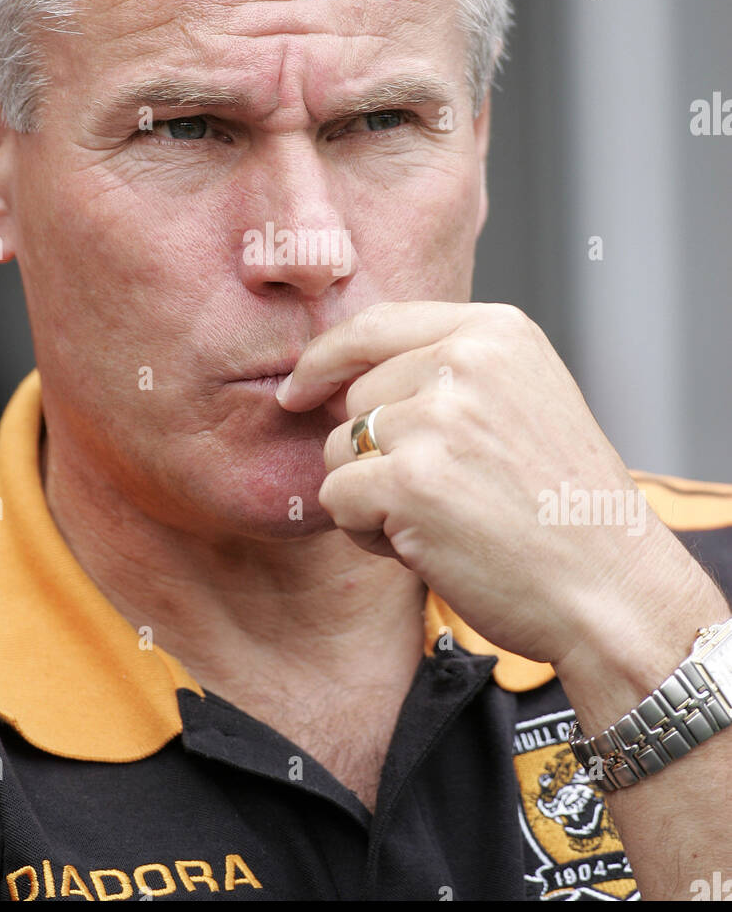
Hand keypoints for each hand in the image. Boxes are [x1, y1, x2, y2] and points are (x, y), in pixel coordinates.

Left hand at [276, 301, 684, 666]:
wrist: (611, 587)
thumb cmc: (565, 507)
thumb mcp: (525, 398)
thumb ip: (449, 370)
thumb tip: (344, 374)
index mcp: (496, 331)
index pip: (376, 324)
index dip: (326, 358)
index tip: (299, 387)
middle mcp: (465, 362)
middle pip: (352, 395)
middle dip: (372, 451)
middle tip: (441, 492)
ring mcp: (436, 419)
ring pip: (338, 449)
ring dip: (369, 495)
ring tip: (441, 519)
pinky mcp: (410, 482)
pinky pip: (337, 499)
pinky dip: (366, 533)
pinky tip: (428, 545)